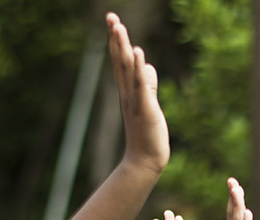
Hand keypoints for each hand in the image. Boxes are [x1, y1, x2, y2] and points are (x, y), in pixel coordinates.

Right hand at [107, 12, 168, 173]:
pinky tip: (138, 53)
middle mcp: (128, 93)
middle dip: (116, 38)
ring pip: (128, 70)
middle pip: (120, 61)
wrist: (146, 161)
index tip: (112, 22)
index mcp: (128, 92)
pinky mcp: (146, 109)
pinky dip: (139, 69)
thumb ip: (148, 84)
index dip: (116, 42)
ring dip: (123, 48)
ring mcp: (135, 101)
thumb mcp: (149, 104)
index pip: (121, 62)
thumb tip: (147, 64)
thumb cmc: (147, 135)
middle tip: (111, 17)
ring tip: (119, 27)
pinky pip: (141, 86)